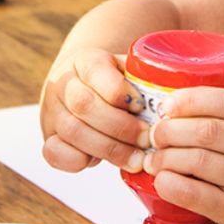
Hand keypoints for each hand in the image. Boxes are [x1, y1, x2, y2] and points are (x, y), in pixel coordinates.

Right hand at [39, 47, 147, 172]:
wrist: (83, 87)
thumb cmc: (116, 83)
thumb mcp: (129, 72)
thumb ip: (144, 81)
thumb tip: (174, 99)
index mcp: (84, 60)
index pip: (95, 70)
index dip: (119, 92)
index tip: (142, 107)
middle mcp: (62, 83)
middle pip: (84, 105)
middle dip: (121, 127)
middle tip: (147, 140)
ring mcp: (52, 111)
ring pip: (73, 131)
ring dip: (109, 149)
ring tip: (137, 159)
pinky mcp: (48, 137)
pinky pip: (54, 153)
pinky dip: (80, 161)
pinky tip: (103, 163)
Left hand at [143, 81, 223, 223]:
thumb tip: (215, 69)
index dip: (190, 99)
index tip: (168, 103)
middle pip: (207, 131)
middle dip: (170, 129)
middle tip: (156, 131)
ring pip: (197, 161)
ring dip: (166, 157)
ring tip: (155, 156)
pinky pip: (195, 195)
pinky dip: (170, 185)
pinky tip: (162, 179)